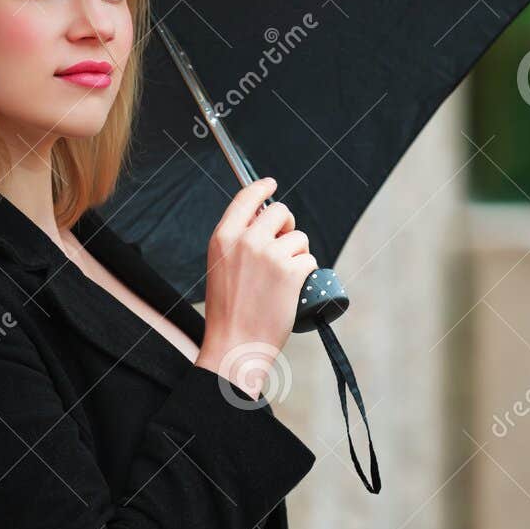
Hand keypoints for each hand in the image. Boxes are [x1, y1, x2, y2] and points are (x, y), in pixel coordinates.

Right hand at [195, 177, 316, 399]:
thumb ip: (237, 242)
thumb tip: (262, 216)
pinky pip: (309, 258)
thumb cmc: (229, 311)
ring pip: (299, 237)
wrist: (236, 344)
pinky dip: (305, 272)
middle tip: (285, 245)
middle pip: (280, 212)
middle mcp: (246, 241)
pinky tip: (291, 289)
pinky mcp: (291, 271)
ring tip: (282, 279)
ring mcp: (270, 254)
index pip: (246, 198)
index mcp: (223, 238)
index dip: (261, 188)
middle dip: (287, 225)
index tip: (271, 184)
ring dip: (297, 254)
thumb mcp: (221, 267)